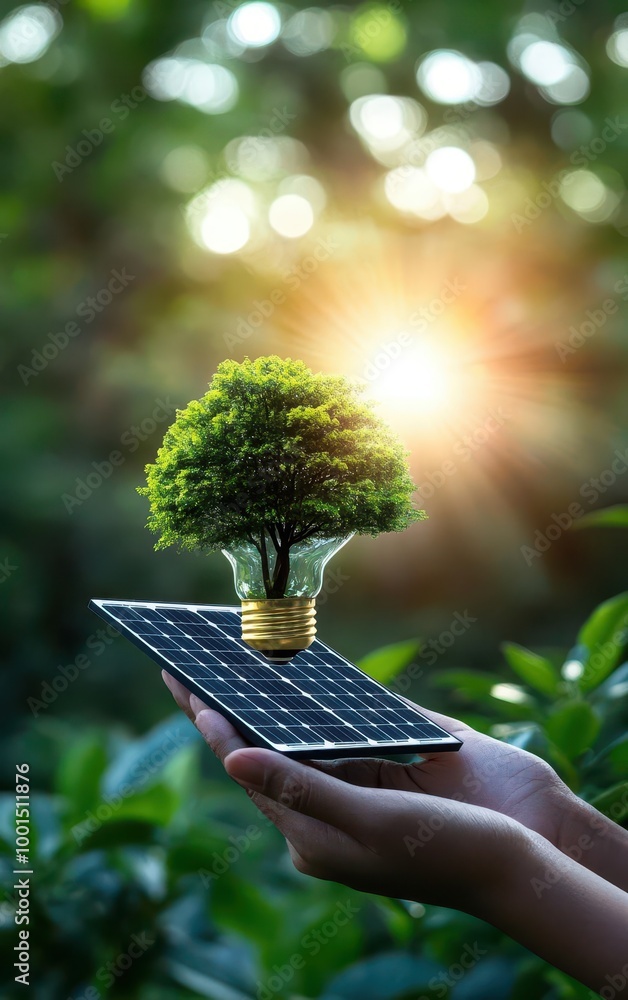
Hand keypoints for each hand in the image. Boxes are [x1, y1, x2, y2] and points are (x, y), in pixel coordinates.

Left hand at [162, 671, 524, 911]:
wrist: (525, 853)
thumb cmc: (445, 849)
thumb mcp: (368, 822)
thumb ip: (301, 788)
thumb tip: (231, 758)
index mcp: (312, 835)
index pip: (248, 768)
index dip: (213, 724)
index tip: (180, 683)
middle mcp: (329, 809)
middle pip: (269, 747)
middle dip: (234, 705)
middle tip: (195, 661)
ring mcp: (360, 786)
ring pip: (304, 733)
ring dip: (273, 698)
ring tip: (238, 657)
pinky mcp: (390, 766)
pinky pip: (345, 727)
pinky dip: (321, 701)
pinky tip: (303, 674)